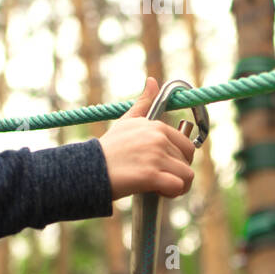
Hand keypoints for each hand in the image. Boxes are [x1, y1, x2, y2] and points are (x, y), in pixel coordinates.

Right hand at [98, 77, 196, 199]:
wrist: (87, 170)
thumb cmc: (108, 149)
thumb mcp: (126, 122)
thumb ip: (143, 103)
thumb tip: (152, 80)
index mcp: (156, 126)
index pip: (186, 144)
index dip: (179, 158)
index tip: (165, 166)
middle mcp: (158, 138)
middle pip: (187, 161)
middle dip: (178, 172)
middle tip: (162, 179)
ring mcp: (155, 156)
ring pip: (186, 175)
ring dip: (179, 185)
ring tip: (162, 188)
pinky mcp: (151, 175)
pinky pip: (178, 186)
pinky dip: (172, 193)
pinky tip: (159, 193)